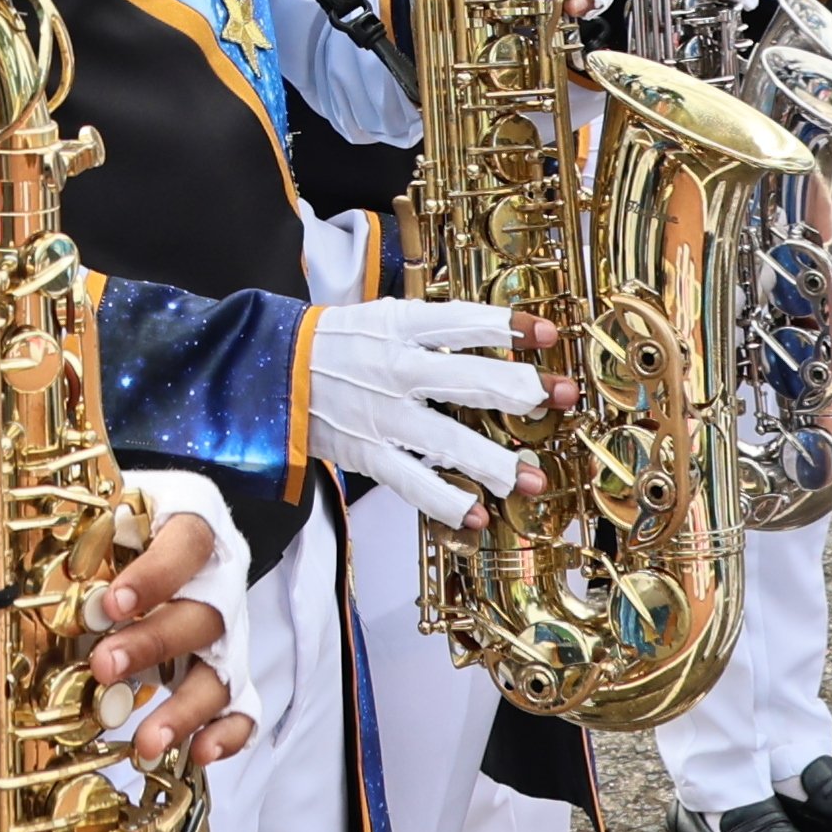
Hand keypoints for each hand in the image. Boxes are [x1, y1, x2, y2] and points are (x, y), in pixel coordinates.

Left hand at [0, 478, 253, 763]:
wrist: (155, 549)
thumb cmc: (102, 533)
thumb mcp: (55, 518)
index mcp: (175, 522)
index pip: (182, 540)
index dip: (152, 573)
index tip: (106, 603)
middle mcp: (209, 578)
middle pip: (199, 610)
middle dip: (151, 642)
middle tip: (102, 670)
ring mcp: (221, 632)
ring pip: (219, 667)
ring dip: (186, 706)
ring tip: (144, 741)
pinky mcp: (227, 675)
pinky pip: (243, 707)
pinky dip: (227, 733)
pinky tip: (198, 756)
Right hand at [307, 299, 573, 530]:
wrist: (267, 370)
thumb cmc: (332, 343)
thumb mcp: (379, 317)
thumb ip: (430, 330)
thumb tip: (492, 334)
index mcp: (398, 326)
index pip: (462, 321)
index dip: (507, 326)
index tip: (547, 333)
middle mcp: (395, 368)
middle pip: (469, 378)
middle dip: (522, 388)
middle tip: (563, 396)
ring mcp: (382, 414)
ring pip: (447, 440)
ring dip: (495, 462)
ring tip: (535, 478)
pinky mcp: (367, 452)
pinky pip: (411, 481)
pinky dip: (444, 501)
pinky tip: (476, 515)